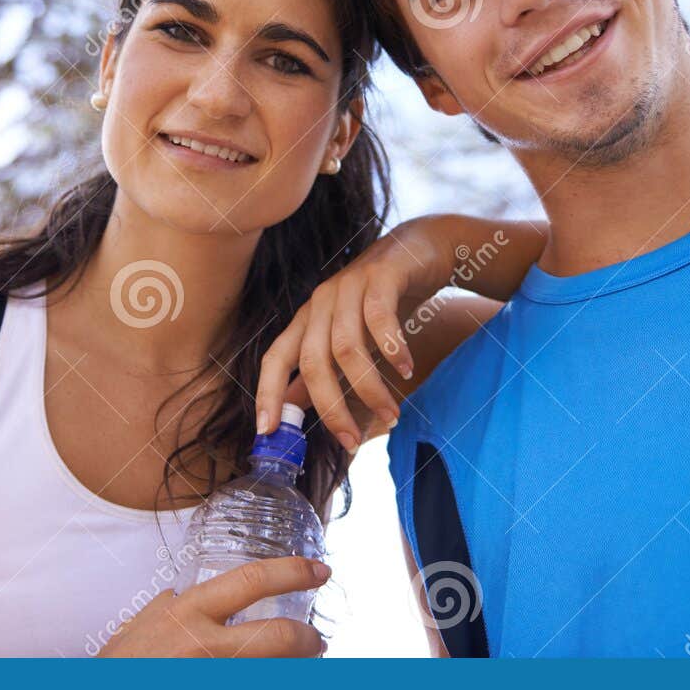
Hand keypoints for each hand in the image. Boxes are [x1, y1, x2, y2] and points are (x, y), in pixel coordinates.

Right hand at [97, 556, 330, 657]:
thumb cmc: (114, 675)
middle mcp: (205, 646)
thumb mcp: (132, 631)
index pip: (251, 580)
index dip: (293, 572)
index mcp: (186, 613)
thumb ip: (160, 610)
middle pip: (279, 637)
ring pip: (276, 675)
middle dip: (309, 639)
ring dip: (291, 676)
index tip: (319, 571)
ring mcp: (214, 682)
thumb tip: (176, 594)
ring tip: (295, 674)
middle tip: (317, 641)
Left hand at [255, 217, 456, 452]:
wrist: (423, 249)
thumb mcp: (352, 337)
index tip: (266, 431)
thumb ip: (325, 371)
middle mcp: (322, 301)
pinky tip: (407, 368)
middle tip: (352, 441)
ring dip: (369, 387)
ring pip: (346, 346)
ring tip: (392, 413)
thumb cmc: (384, 301)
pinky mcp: (381, 274)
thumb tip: (294, 410)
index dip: (266, 393)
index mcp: (308, 319)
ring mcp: (350, 285)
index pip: (275, 358)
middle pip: (313, 361)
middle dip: (330, 408)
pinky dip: (392, 348)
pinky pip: (380, 317)